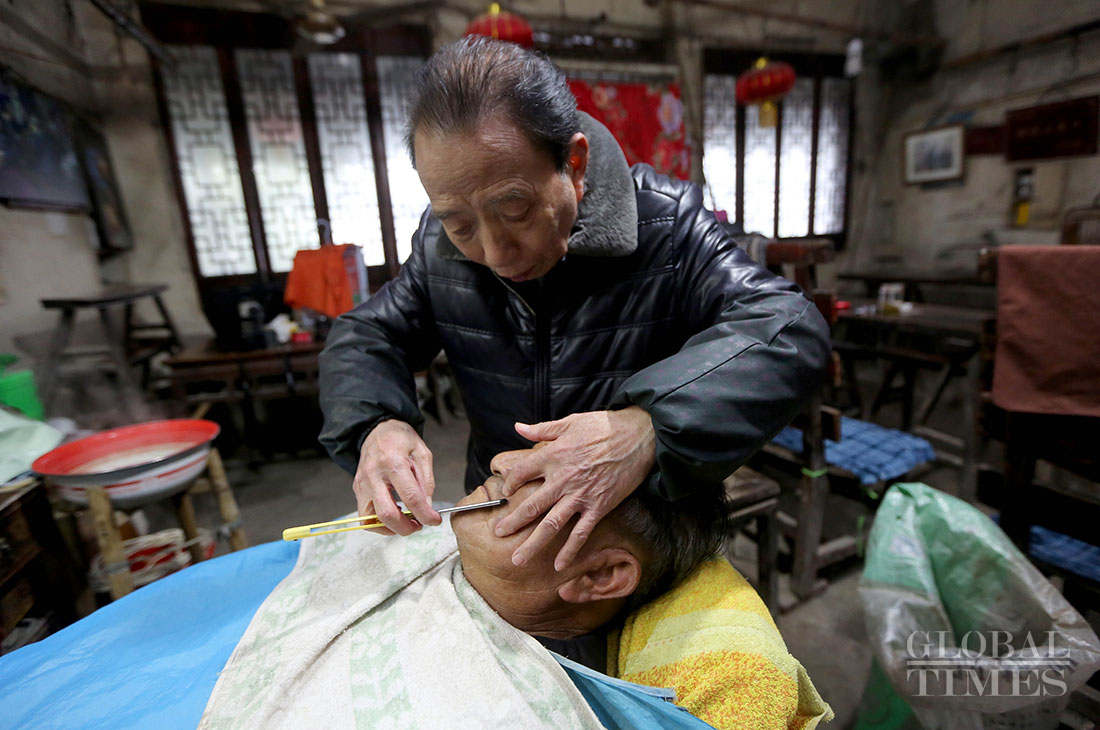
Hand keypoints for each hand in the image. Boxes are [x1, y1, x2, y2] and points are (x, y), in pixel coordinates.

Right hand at [354, 420, 439, 535]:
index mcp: (393, 462)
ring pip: (372, 519)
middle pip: (387, 513)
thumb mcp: (422, 453)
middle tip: (419, 525)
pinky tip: (393, 516)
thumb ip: (426, 481)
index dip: (425, 514)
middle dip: (406, 528)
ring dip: (391, 528)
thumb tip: (427, 506)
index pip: (410, 497)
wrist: (377, 430)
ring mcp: (362, 484)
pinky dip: (379, 523)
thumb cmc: (401, 439)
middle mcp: (374, 475)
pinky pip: (365, 516)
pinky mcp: (357, 489)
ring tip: (406, 522)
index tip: (435, 520)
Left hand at [489, 407, 655, 570]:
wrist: (638, 436)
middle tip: (498, 534)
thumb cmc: (604, 426)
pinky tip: (559, 566)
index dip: (510, 483)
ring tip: (518, 560)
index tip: (506, 493)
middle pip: (531, 505)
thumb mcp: (569, 422)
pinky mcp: (599, 506)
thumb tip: (518, 427)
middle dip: (513, 522)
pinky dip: (570, 550)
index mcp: (553, 455)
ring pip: (551, 525)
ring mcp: (581, 495)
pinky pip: (581, 532)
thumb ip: (541, 428)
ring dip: (533, 544)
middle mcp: (563, 478)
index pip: (521, 473)